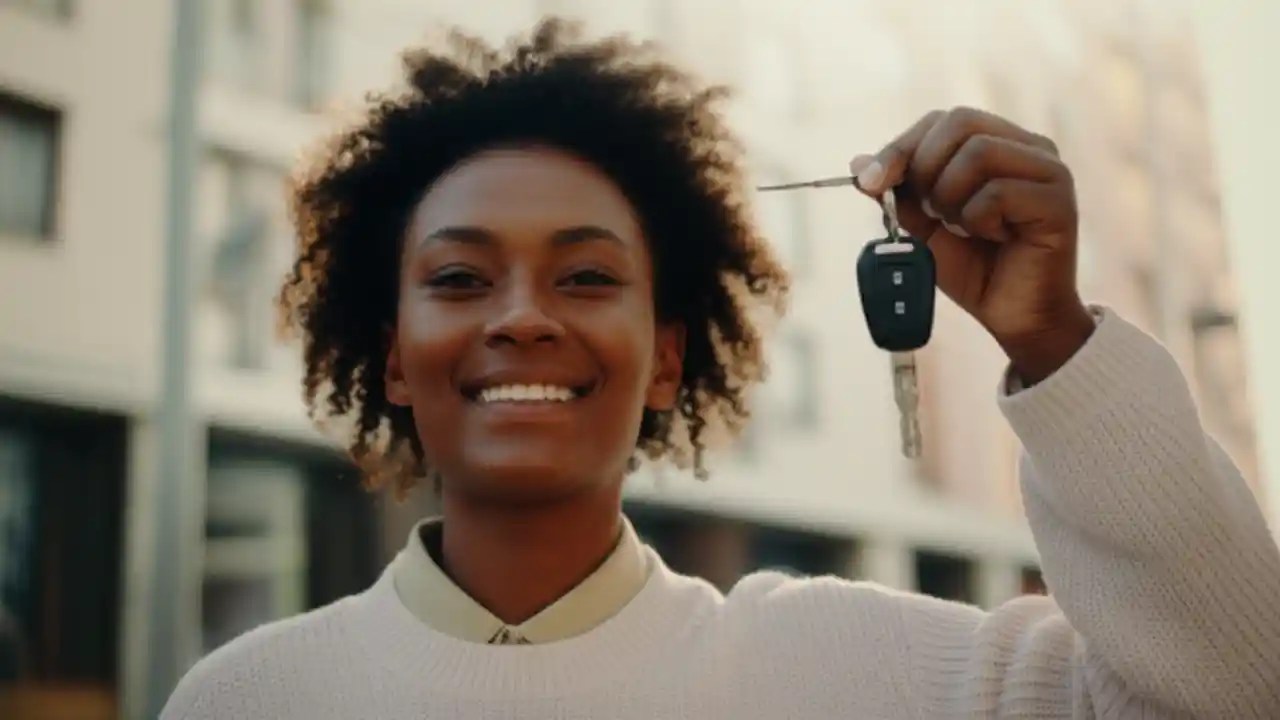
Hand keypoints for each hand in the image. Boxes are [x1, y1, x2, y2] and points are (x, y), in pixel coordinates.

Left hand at [851, 107, 1094, 383]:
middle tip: (930, 213)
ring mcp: (1048, 171)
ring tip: (964, 228)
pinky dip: (978, 219)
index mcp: (999, 145)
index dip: (902, 146)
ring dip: (952, 197)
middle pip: (960, 123)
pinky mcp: (1058, 200)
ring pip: (978, 153)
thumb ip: (898, 193)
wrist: (1013, 317)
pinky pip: (997, 192)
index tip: (870, 180)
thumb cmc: (975, 269)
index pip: (944, 120)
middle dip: (925, 169)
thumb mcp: (923, 227)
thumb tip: (858, 163)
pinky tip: (994, 238)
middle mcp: (1029, 148)